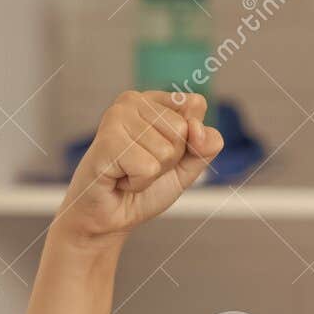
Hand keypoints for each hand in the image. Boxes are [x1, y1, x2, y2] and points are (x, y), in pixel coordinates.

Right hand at [53, 90, 223, 246]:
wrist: (111, 214)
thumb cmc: (146, 185)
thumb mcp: (188, 165)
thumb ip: (205, 145)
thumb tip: (197, 129)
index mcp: (153, 99)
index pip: (195, 105)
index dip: (190, 141)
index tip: (162, 152)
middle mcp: (132, 100)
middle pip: (182, 130)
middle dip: (170, 159)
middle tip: (143, 165)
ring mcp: (116, 117)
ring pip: (166, 150)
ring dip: (153, 172)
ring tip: (129, 171)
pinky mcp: (107, 140)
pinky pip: (148, 167)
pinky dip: (139, 182)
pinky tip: (120, 178)